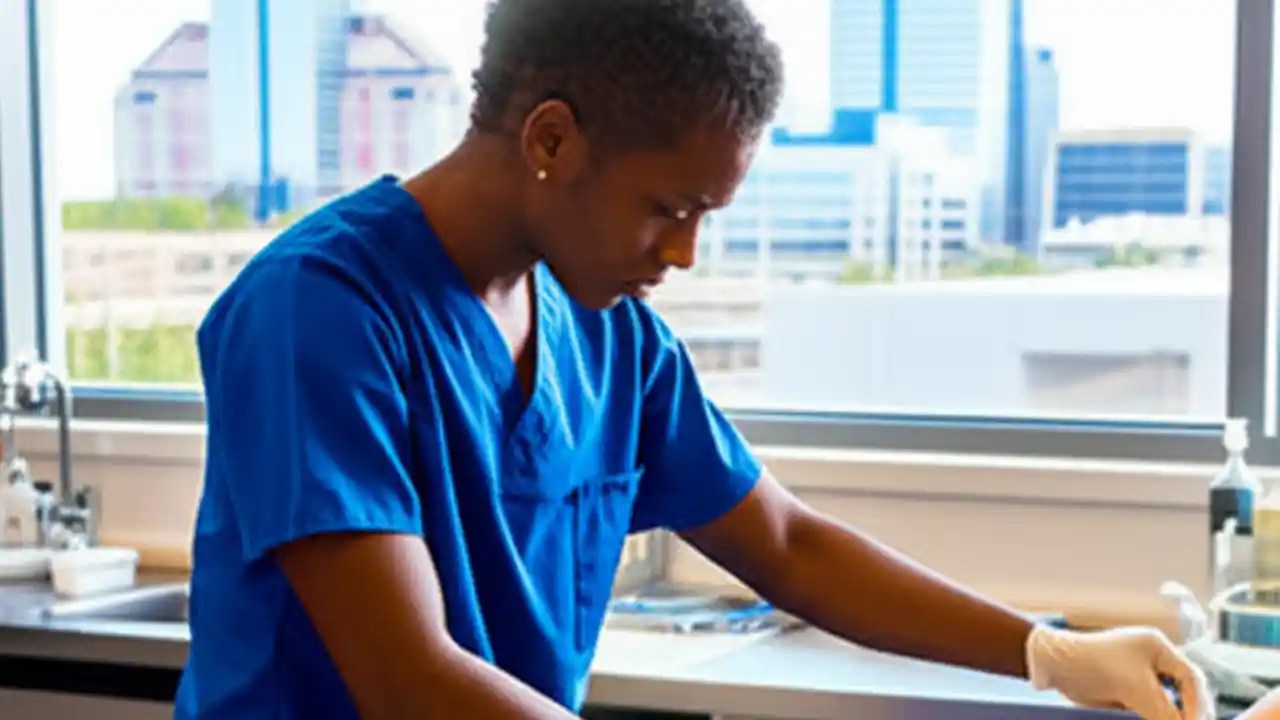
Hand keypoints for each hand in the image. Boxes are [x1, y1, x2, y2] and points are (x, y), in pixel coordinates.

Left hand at [1025, 624, 1213, 719]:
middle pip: (1183, 691)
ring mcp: (1137, 674)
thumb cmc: (1094, 665)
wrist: (1054, 665)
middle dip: (1189, 712)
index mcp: (1158, 647)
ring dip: (1172, 715)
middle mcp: (1151, 659)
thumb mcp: (1136, 689)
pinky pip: (1148, 707)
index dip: (1197, 705)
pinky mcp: (1124, 690)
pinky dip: (1155, 716)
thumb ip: (1164, 711)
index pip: (1191, 678)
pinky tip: (1157, 719)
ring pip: (1167, 702)